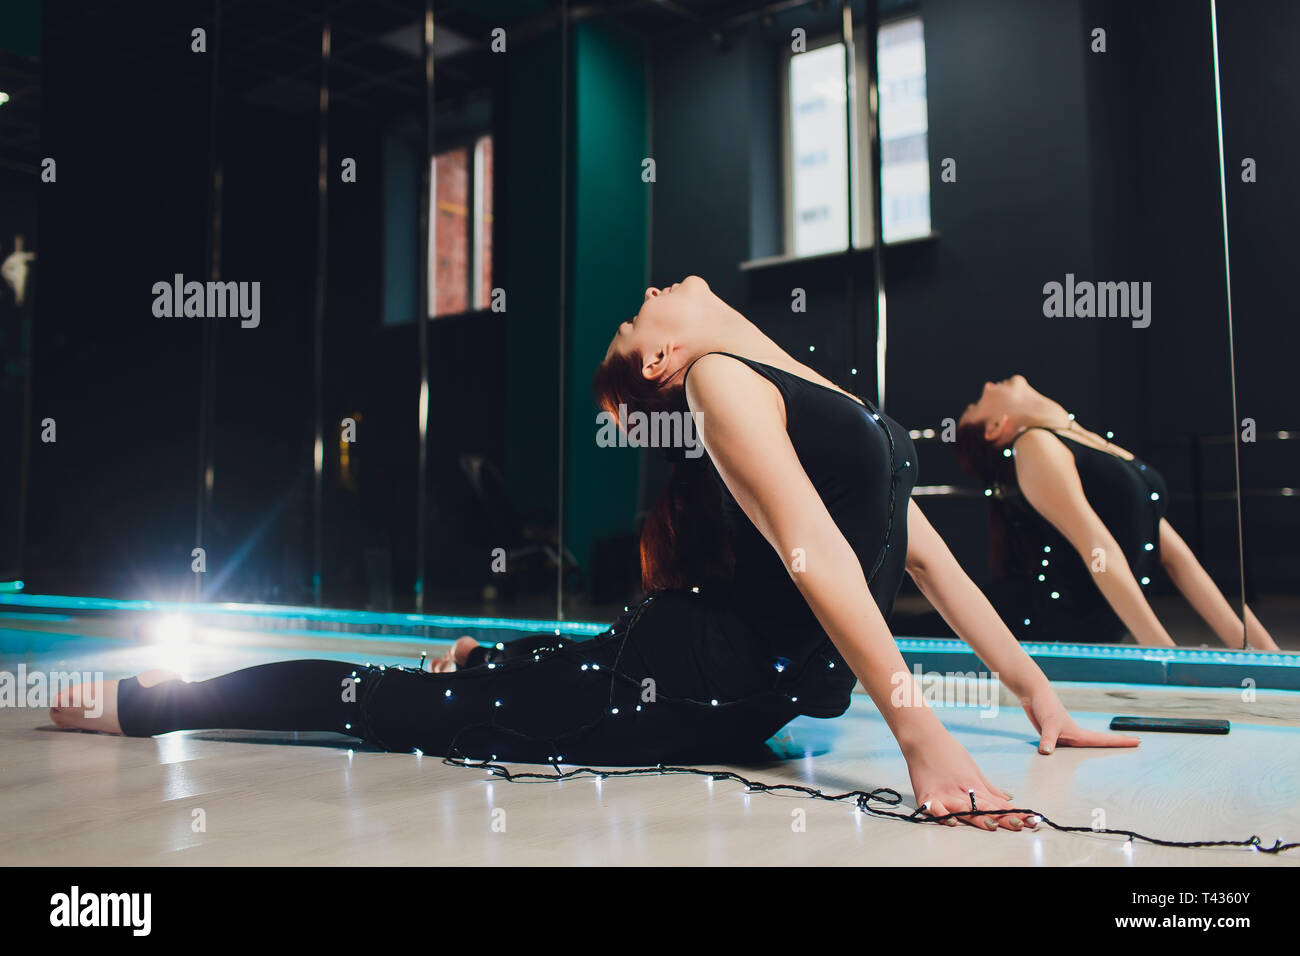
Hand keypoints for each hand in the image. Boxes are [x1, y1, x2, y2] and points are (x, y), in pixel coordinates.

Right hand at [903, 728, 1035, 830]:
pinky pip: (935, 808)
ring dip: (978, 818)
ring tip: (992, 825)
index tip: (1031, 820)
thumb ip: (990, 789)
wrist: (923, 737)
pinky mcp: (927, 796)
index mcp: (974, 786)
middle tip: (1018, 824)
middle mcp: (962, 792)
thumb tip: (1009, 800)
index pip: (998, 803)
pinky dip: (942, 815)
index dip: (1014, 813)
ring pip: (964, 809)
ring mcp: (945, 794)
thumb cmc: (948, 753)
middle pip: (984, 808)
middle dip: (1002, 818)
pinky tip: (951, 821)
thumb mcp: (974, 770)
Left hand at [1020, 684, 1139, 752]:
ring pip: (1081, 749)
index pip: (1104, 740)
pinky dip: (1069, 754)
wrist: (1033, 693)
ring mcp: (1064, 736)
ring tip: (1109, 757)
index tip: (1139, 741)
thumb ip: (1048, 740)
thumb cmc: (1044, 706)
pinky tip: (1066, 761)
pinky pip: (1063, 749)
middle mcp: (1074, 736)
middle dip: (1115, 746)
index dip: (1121, 742)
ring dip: (1094, 752)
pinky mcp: (1052, 736)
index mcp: (1078, 734)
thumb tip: (1046, 754)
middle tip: (1135, 746)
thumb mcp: (1048, 724)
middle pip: (1098, 744)